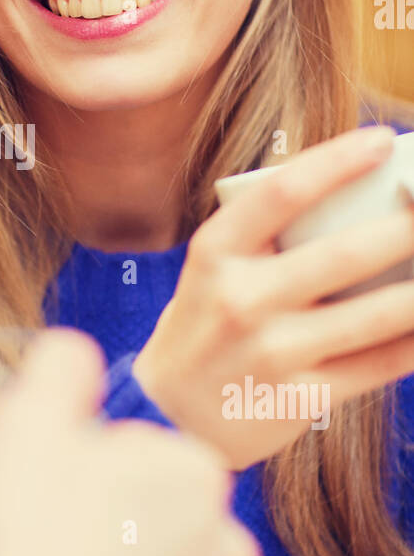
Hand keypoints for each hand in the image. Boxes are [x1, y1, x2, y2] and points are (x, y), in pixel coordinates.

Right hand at [0, 328, 261, 555]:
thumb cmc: (30, 543)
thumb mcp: (26, 423)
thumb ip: (61, 368)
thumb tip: (77, 355)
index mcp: (194, 472)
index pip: (138, 455)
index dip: (84, 472)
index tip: (49, 498)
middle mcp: (229, 543)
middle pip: (156, 520)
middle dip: (114, 529)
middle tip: (51, 550)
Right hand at [133, 125, 413, 469]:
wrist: (166, 415)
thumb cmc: (206, 323)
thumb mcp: (215, 269)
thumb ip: (267, 238)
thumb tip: (364, 203)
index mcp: (216, 252)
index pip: (282, 192)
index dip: (338, 162)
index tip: (382, 140)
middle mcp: (241, 300)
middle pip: (344, 254)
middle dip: (408, 229)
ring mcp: (272, 353)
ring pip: (376, 314)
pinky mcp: (301, 399)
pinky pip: (380, 363)